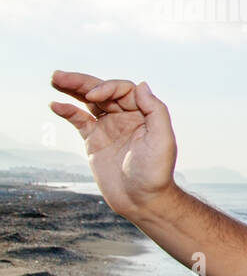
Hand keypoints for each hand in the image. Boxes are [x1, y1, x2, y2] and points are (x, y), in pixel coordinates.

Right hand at [49, 71, 178, 220]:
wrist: (142, 200)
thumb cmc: (156, 172)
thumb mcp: (162, 139)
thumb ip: (155, 110)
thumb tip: (141, 84)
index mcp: (143, 113)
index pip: (122, 90)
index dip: (108, 88)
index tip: (94, 98)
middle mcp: (126, 117)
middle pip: (102, 92)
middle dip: (82, 82)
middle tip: (59, 75)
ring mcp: (109, 127)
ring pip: (88, 103)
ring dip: (72, 90)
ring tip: (55, 79)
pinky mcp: (94, 140)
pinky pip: (79, 120)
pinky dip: (67, 111)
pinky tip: (55, 104)